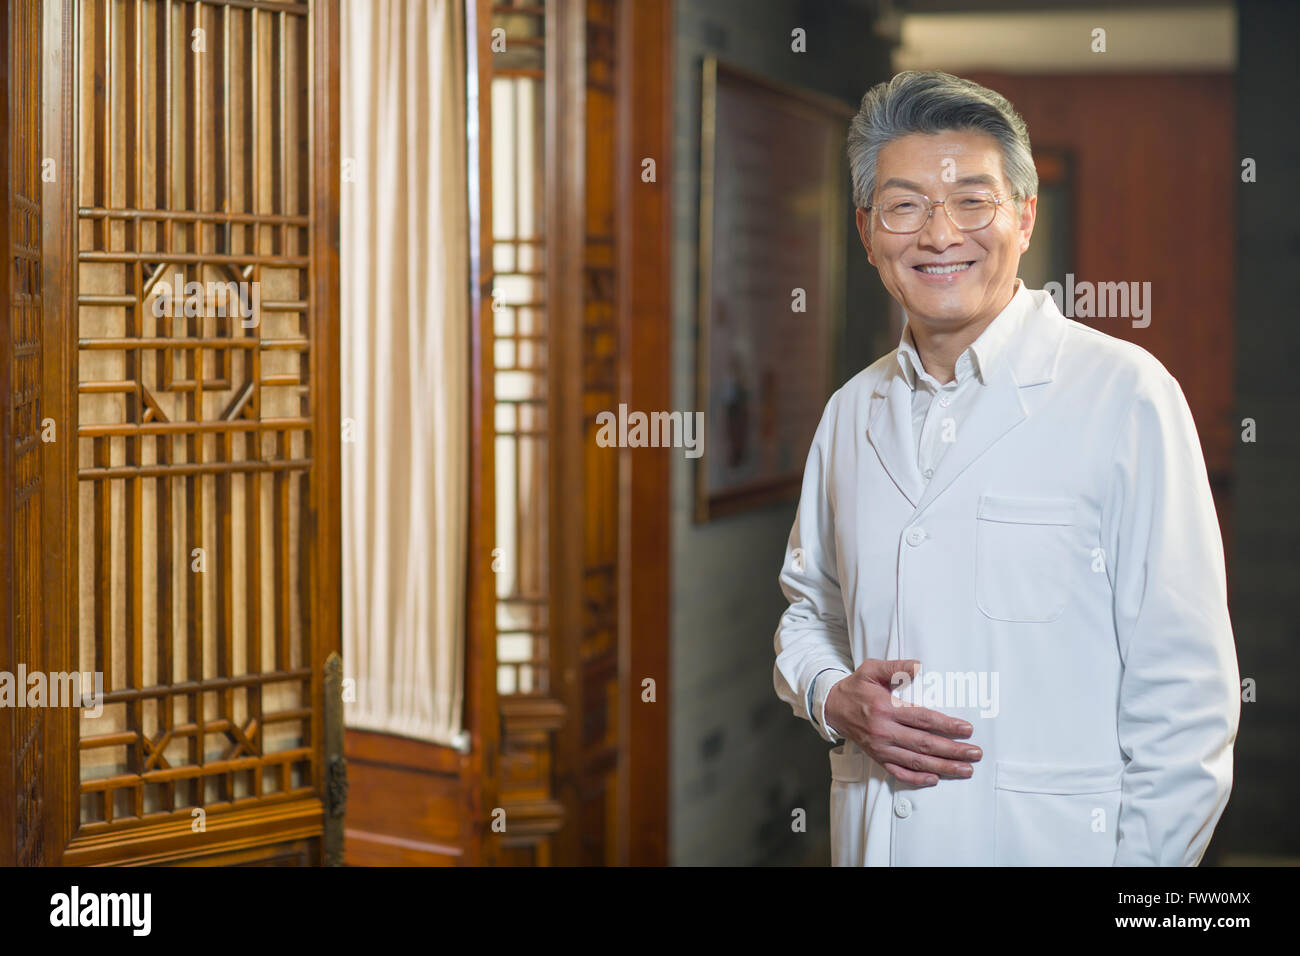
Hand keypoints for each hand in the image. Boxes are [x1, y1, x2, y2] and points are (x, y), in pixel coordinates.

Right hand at [824, 658, 981, 786]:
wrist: (833, 707)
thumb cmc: (856, 687)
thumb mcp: (872, 669)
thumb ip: (895, 667)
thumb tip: (918, 666)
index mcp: (885, 708)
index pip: (922, 719)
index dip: (946, 725)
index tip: (966, 729)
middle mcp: (883, 731)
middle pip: (924, 743)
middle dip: (953, 750)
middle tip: (975, 753)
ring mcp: (880, 747)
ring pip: (916, 761)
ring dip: (943, 767)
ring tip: (965, 769)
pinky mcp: (877, 757)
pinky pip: (898, 772)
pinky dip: (917, 779)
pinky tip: (934, 779)